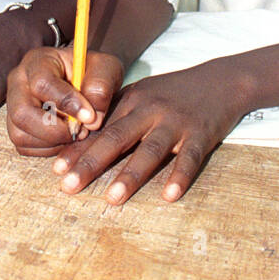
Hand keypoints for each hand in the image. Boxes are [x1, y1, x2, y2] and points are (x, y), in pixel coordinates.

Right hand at [6, 46, 123, 155]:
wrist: (82, 78)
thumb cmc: (91, 71)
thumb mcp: (105, 68)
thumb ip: (101, 87)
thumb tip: (92, 119)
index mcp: (38, 61)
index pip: (42, 83)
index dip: (66, 103)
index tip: (89, 116)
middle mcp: (18, 83)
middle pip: (22, 113)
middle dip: (54, 130)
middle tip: (81, 131)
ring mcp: (13, 106)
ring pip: (20, 134)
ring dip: (53, 142)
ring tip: (76, 133)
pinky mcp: (15, 126)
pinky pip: (25, 147)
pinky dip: (48, 149)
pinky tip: (66, 137)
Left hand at [53, 63, 244, 203]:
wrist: (221, 80)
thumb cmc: (175, 92)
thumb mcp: (143, 95)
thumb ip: (117, 114)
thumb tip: (83, 140)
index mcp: (132, 101)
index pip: (100, 128)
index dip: (78, 149)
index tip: (57, 170)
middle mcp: (150, 110)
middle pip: (116, 138)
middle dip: (91, 163)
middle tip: (69, 186)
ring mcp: (176, 122)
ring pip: (150, 149)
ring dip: (130, 175)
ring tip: (112, 198)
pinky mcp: (201, 134)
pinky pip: (188, 158)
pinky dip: (179, 176)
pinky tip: (169, 196)